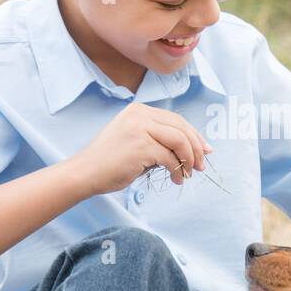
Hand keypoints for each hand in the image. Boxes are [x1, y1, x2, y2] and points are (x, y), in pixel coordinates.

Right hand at [69, 102, 210, 195]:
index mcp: (138, 110)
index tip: (205, 150)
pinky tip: (176, 179)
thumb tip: (190, 149)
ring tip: (189, 173)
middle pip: (181, 128)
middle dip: (196, 148)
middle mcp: (140, 115)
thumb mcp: (135, 141)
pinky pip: (170, 158)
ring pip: (180, 141)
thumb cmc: (109, 162)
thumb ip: (158, 139)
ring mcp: (140, 128)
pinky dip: (177, 170)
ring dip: (189, 159)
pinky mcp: (141, 146)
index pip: (175, 120)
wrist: (85, 173)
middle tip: (202, 165)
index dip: (194, 135)